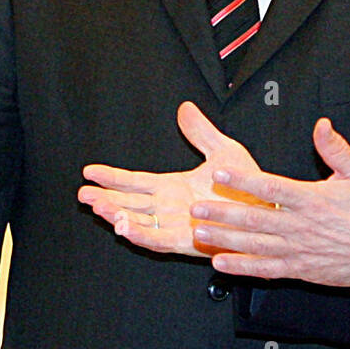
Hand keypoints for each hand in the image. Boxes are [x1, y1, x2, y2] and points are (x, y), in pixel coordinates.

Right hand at [77, 101, 269, 255]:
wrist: (267, 209)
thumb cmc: (248, 185)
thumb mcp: (222, 150)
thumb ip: (200, 132)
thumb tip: (185, 108)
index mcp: (172, 187)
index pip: (134, 182)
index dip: (111, 177)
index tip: (89, 171)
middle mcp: (169, 207)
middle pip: (128, 203)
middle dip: (104, 199)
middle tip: (82, 194)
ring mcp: (175, 224)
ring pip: (136, 222)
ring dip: (116, 215)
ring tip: (98, 206)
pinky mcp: (185, 240)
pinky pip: (157, 239)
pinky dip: (139, 233)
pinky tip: (124, 226)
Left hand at [192, 117, 349, 286]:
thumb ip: (336, 148)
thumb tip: (322, 125)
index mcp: (312, 198)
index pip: (270, 187)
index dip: (242, 179)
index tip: (218, 172)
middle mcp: (300, 225)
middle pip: (254, 218)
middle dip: (222, 211)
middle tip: (197, 207)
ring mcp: (298, 249)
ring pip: (254, 244)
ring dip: (224, 238)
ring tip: (200, 232)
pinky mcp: (301, 269)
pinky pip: (266, 269)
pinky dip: (242, 267)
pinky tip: (221, 264)